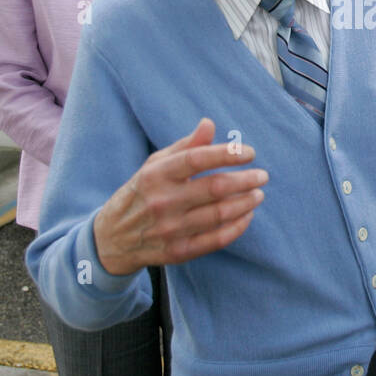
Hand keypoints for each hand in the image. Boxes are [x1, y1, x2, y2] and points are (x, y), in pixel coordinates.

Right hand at [93, 118, 267, 275]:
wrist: (112, 238)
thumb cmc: (141, 192)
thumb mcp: (155, 165)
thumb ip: (185, 146)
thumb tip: (209, 123)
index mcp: (156, 175)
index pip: (197, 159)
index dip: (227, 154)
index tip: (249, 153)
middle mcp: (162, 202)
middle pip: (215, 188)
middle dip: (245, 180)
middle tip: (262, 175)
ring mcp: (170, 229)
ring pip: (219, 214)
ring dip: (245, 203)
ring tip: (258, 194)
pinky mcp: (177, 252)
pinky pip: (216, 240)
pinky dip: (237, 227)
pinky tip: (246, 215)